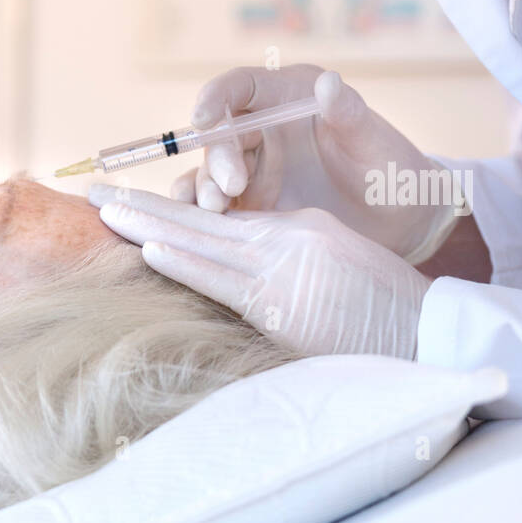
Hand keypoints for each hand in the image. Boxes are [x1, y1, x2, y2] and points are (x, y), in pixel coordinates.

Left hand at [89, 183, 431, 359]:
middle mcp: (283, 241)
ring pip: (202, 241)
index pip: (215, 219)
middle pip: (198, 219)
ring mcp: (281, 272)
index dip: (167, 207)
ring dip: (149, 224)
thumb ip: (284, 255)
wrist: (428, 332)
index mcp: (294, 229)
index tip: (126, 200)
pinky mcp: (284, 305)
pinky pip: (224, 281)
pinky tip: (151, 249)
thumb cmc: (383, 304)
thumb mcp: (332, 261)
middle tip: (93, 191)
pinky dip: (186, 261)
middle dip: (141, 204)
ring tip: (105, 211)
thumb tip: (235, 264)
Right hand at [170, 64, 460, 264]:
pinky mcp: (251, 202)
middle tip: (232, 187)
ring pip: (211, 169)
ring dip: (204, 186)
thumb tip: (328, 81)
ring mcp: (255, 166)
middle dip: (217, 157)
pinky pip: (216, 202)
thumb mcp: (374, 143)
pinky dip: (202, 211)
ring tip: (215, 209)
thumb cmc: (392, 170)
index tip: (204, 119)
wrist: (402, 221)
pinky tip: (202, 225)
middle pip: (221, 133)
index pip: (241, 87)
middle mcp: (264, 127)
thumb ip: (349, 113)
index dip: (215, 98)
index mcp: (290, 97)